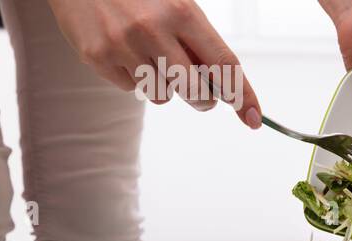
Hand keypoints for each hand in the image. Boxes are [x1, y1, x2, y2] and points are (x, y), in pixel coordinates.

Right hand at [47, 0, 262, 128]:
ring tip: (151, 56)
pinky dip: (134, 78)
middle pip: (195, 91)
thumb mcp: (178, 6)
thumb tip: (224, 86)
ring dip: (164, 85)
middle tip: (201, 95)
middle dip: (203, 100)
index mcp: (183, 13)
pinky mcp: (96, 56)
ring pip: (162, 95)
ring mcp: (123, 44)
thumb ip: (200, 43)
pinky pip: (130, 89)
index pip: (224, 64)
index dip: (242, 96)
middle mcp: (153, 29)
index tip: (254, 118)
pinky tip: (125, 52)